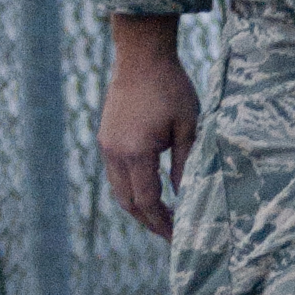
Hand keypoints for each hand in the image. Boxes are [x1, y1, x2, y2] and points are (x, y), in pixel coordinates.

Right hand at [99, 16, 198, 240]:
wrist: (141, 57)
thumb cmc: (171, 88)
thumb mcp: (188, 127)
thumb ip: (186, 164)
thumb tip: (187, 197)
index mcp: (136, 152)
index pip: (147, 201)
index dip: (162, 223)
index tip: (179, 237)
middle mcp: (115, 153)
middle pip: (127, 202)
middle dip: (149, 222)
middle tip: (171, 235)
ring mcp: (106, 145)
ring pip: (118, 190)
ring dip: (138, 208)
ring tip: (161, 219)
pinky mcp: (106, 138)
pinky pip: (115, 174)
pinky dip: (130, 189)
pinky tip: (149, 192)